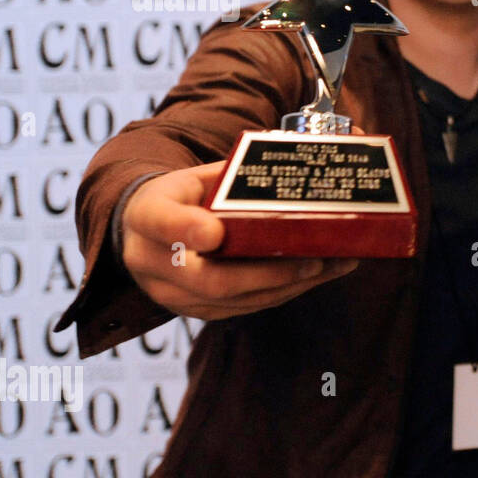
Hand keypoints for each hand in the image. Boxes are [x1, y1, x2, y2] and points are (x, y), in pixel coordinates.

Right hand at [119, 161, 358, 321]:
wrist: (146, 231)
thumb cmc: (183, 197)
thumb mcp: (196, 176)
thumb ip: (231, 176)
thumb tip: (294, 167)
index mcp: (148, 213)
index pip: (160, 220)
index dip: (186, 229)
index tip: (215, 232)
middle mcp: (151, 260)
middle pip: (208, 278)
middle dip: (266, 274)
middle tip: (312, 261)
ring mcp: (172, 293)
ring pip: (232, 300)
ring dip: (287, 286)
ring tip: (331, 267)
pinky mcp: (196, 310)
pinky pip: (242, 308)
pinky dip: (283, 292)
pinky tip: (316, 277)